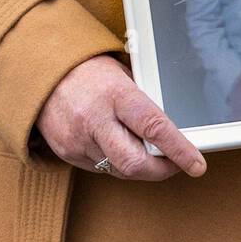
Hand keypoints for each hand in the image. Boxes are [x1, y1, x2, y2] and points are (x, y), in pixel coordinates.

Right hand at [35, 54, 206, 180]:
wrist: (43, 73)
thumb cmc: (90, 71)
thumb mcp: (123, 76)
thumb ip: (143, 104)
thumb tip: (171, 130)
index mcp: (116, 94)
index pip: (154, 127)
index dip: (179, 150)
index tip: (196, 164)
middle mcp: (96, 120)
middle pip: (135, 163)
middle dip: (161, 170)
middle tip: (176, 164)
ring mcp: (79, 140)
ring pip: (119, 170)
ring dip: (138, 165)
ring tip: (141, 145)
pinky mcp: (67, 154)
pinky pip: (100, 168)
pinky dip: (114, 162)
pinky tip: (114, 143)